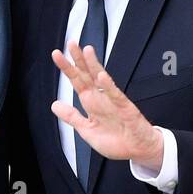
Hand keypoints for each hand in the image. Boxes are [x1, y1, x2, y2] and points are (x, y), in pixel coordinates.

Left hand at [50, 42, 163, 169]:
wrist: (138, 150)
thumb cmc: (116, 140)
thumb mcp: (87, 130)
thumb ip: (72, 117)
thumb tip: (55, 104)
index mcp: (91, 102)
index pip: (77, 81)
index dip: (67, 68)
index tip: (57, 55)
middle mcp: (101, 98)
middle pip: (87, 74)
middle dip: (79, 59)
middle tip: (71, 43)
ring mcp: (113, 101)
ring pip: (102, 79)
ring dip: (94, 65)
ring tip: (87, 51)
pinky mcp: (125, 108)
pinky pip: (116, 95)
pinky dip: (108, 86)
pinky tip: (101, 76)